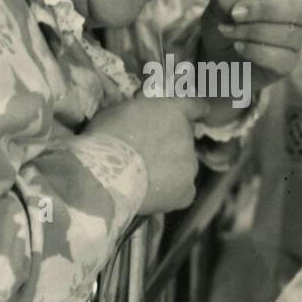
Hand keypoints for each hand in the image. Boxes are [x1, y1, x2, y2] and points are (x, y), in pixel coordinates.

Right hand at [83, 97, 198, 214]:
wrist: (103, 175)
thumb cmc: (104, 139)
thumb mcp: (121, 110)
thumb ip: (141, 111)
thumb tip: (144, 116)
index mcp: (173, 111)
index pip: (196, 107)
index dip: (195, 112)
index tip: (198, 116)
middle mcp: (187, 136)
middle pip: (184, 140)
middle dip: (169, 146)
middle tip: (145, 156)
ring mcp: (190, 165)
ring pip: (182, 167)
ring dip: (168, 170)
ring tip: (141, 179)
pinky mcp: (186, 192)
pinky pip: (180, 192)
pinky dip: (168, 194)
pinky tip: (148, 195)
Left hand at [199, 0, 301, 93]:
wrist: (211, 62)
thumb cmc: (221, 27)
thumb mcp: (216, 6)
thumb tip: (242, 4)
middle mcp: (290, 12)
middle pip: (298, 6)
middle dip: (263, 11)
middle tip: (235, 16)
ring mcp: (292, 39)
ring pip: (286, 33)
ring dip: (251, 33)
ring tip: (232, 35)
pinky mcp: (287, 62)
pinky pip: (278, 56)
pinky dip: (253, 51)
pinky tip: (240, 49)